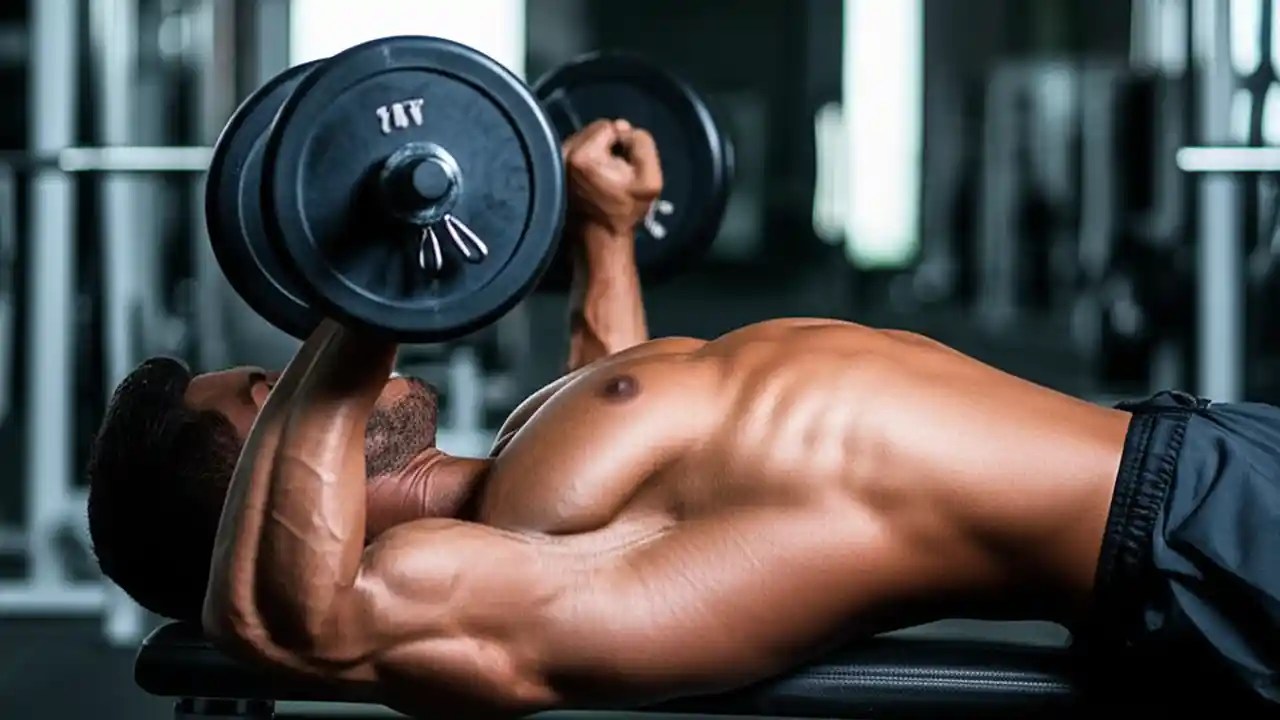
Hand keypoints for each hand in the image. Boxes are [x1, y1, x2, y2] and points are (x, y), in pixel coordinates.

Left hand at [564, 119, 662, 236]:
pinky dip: (587, 157)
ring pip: (585, 138)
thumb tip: (624, 129)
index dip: (623, 142)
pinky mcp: (554, 167)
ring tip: (606, 174)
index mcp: (584, 155)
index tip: (625, 165)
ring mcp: (556, 161)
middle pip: (594, 130)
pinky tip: (594, 176)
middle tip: (616, 170)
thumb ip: (642, 144)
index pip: (609, 126)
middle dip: (608, 144)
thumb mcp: (651, 180)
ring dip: (598, 150)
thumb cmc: (626, 210)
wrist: (601, 235)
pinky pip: (576, 148)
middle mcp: (565, 154)